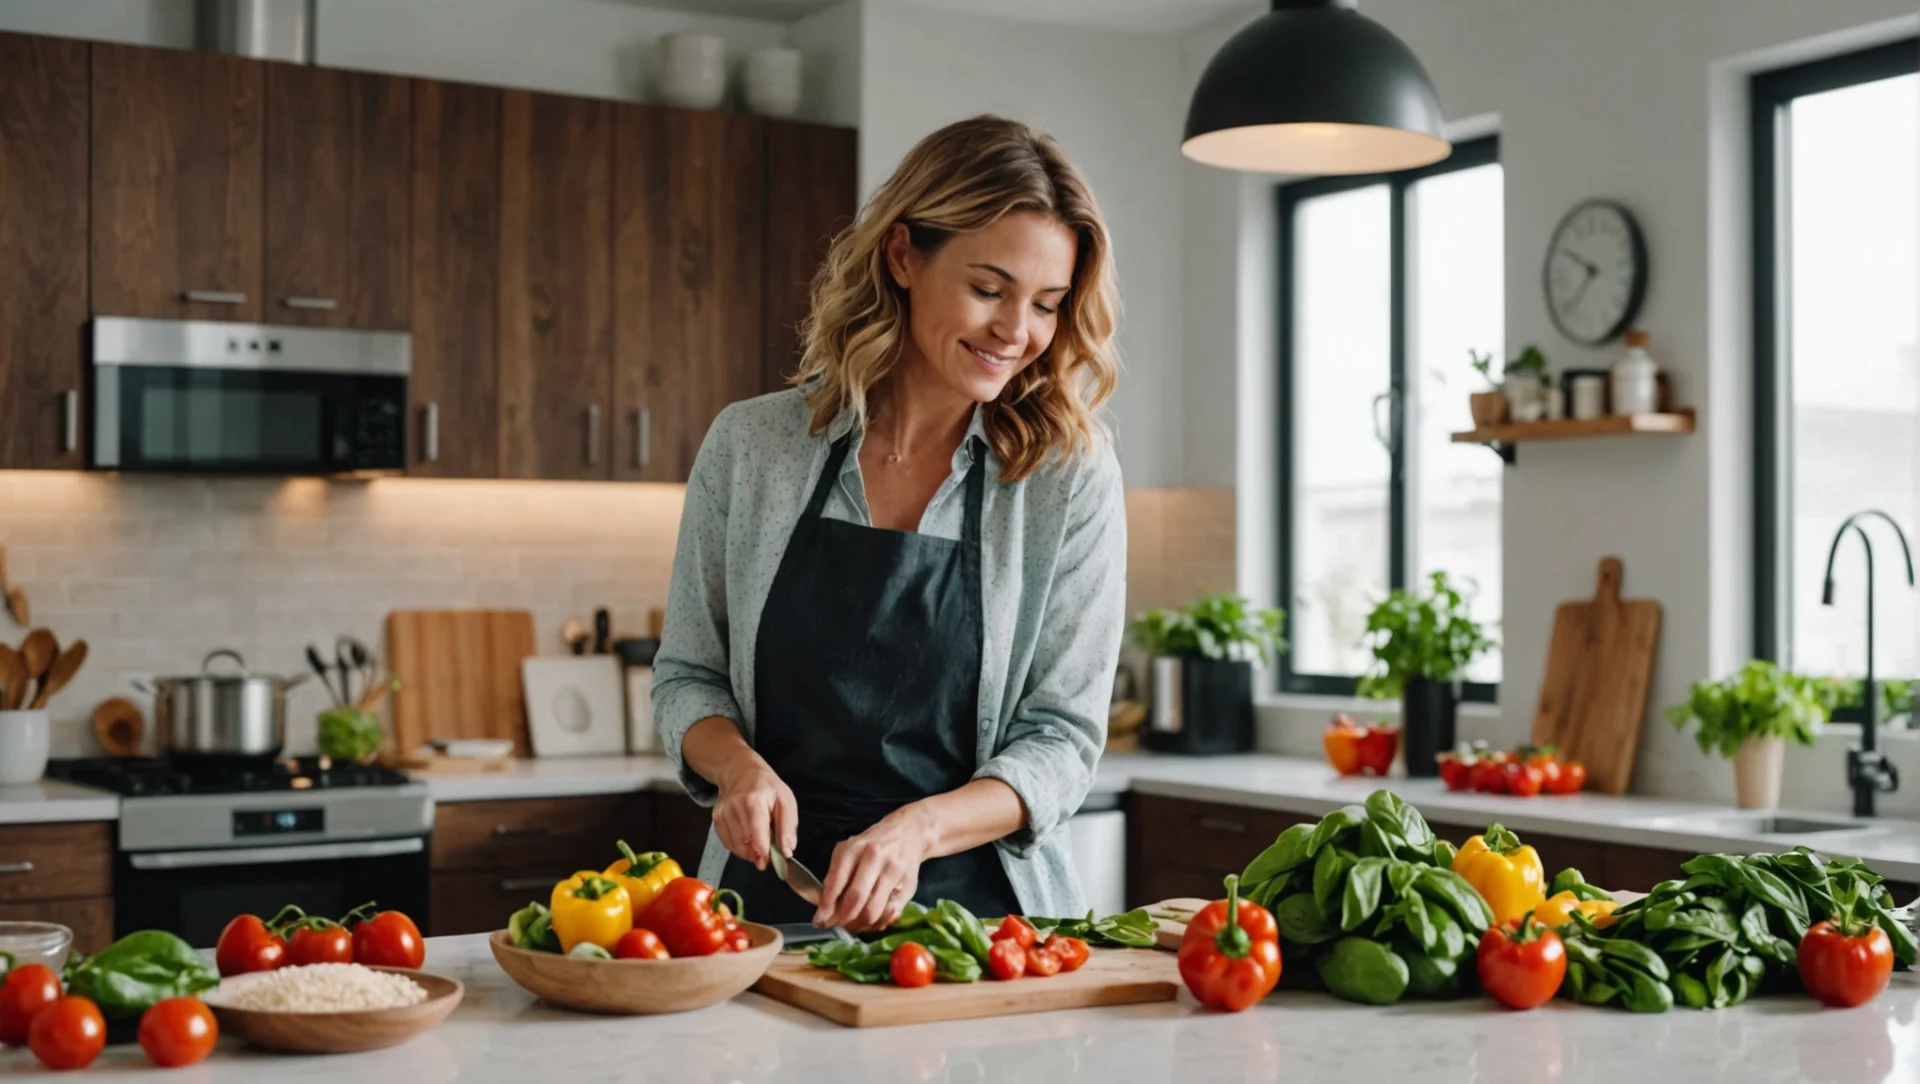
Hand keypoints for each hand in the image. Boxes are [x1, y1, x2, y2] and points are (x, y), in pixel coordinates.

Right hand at [711, 754, 797, 870]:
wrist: (740, 771)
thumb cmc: (767, 787)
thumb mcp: (786, 800)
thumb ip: (788, 827)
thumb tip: (786, 851)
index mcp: (754, 801)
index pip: (756, 834)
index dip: (764, 852)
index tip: (770, 860)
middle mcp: (734, 808)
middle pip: (744, 843)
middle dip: (757, 855)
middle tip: (767, 857)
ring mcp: (723, 813)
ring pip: (735, 846)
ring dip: (748, 853)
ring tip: (759, 848)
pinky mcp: (716, 819)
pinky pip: (727, 842)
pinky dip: (738, 848)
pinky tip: (747, 842)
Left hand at [815, 804, 935, 931]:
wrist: (908, 833)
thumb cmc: (872, 844)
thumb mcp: (849, 850)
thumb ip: (836, 876)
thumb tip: (825, 909)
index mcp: (854, 848)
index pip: (836, 883)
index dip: (826, 906)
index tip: (819, 920)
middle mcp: (875, 858)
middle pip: (856, 899)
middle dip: (841, 919)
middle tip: (833, 925)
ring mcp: (894, 873)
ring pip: (873, 911)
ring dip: (858, 925)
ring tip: (849, 927)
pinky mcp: (908, 887)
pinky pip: (889, 914)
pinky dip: (876, 924)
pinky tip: (868, 923)